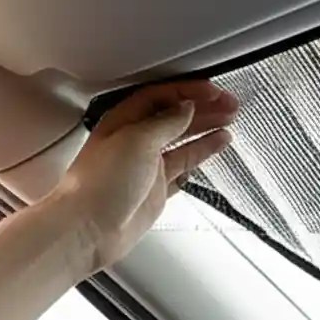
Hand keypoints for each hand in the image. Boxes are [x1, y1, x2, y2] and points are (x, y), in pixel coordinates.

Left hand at [46, 79, 238, 272]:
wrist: (89, 229)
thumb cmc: (98, 185)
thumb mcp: (137, 141)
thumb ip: (166, 122)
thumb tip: (186, 108)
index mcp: (124, 121)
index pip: (162, 96)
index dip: (189, 90)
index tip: (214, 91)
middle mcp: (135, 140)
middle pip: (175, 115)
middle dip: (203, 106)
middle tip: (230, 103)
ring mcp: (146, 164)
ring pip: (183, 137)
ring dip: (207, 126)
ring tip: (230, 118)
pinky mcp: (156, 187)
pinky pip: (185, 163)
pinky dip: (203, 151)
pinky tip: (217, 143)